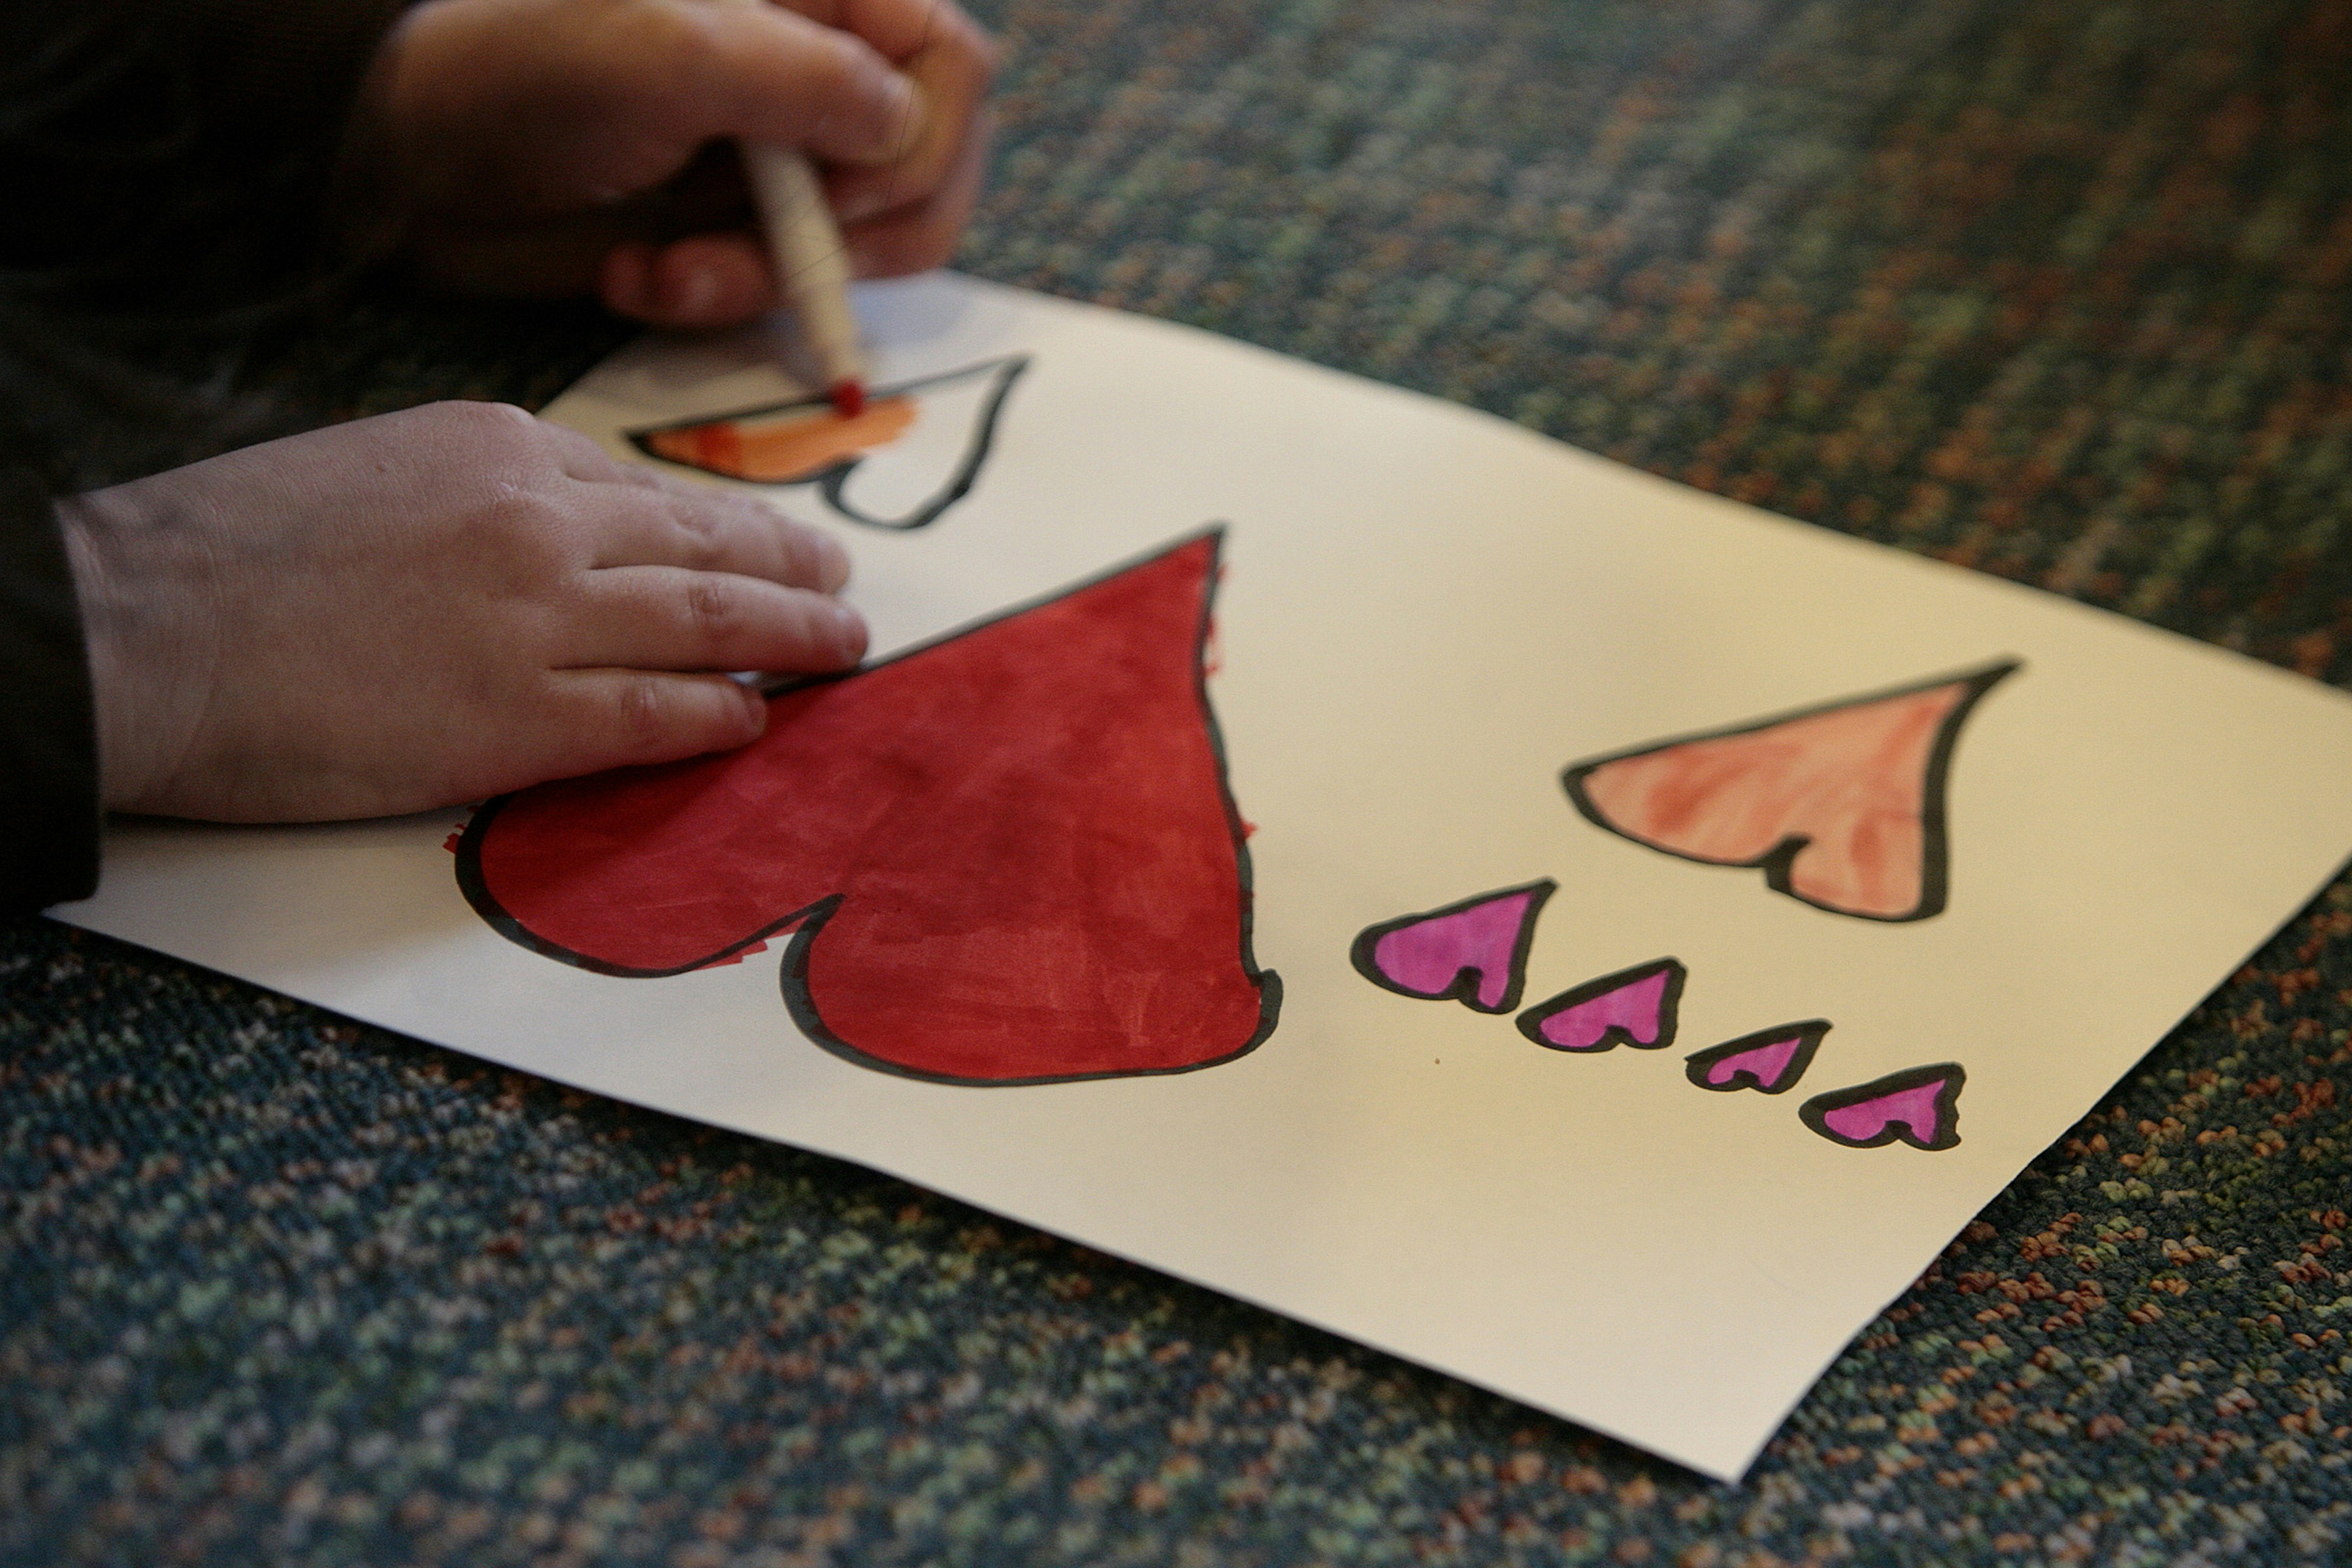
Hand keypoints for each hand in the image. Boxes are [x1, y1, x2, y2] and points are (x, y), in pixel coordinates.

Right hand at [59, 402, 866, 821]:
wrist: (142, 626)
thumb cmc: (223, 553)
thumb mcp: (366, 469)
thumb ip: (469, 495)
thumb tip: (544, 536)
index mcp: (497, 447)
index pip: (639, 490)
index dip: (714, 523)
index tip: (757, 543)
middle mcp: (541, 521)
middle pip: (703, 546)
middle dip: (788, 566)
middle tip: (841, 585)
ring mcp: (542, 619)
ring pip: (709, 622)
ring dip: (792, 637)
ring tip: (842, 648)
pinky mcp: (524, 716)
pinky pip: (660, 712)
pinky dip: (721, 714)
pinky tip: (755, 721)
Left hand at [360, 0, 997, 326]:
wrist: (403, 150)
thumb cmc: (527, 67)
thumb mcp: (675, 54)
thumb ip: (809, 80)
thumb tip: (907, 127)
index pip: (951, 67)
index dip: (918, 148)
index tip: (838, 196)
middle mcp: (811, 67)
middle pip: (927, 170)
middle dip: (852, 239)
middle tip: (772, 252)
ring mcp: (777, 152)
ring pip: (860, 247)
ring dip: (767, 282)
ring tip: (670, 273)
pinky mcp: (732, 226)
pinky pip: (784, 289)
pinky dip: (716, 298)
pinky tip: (638, 276)